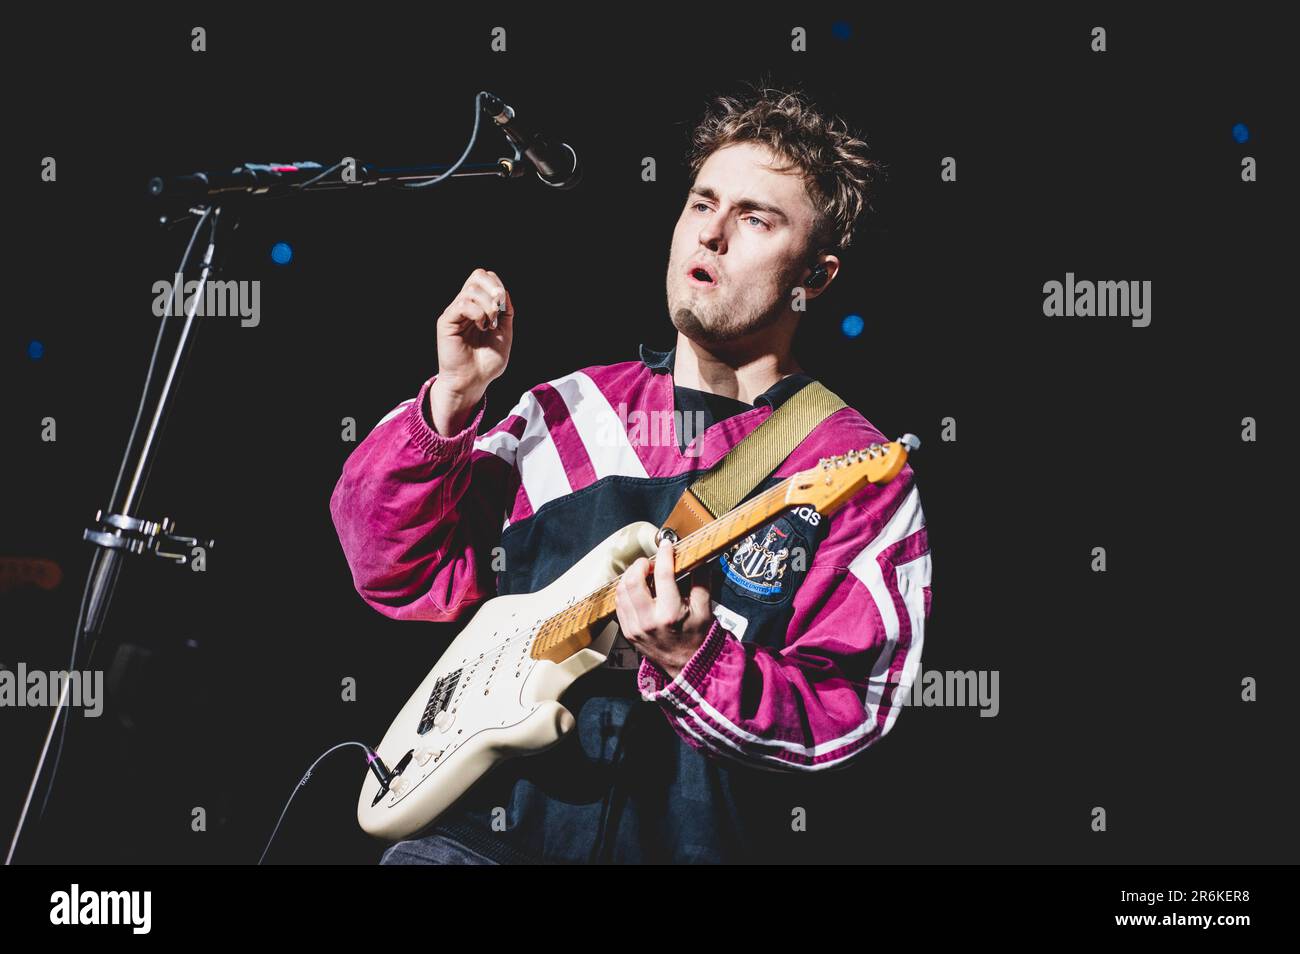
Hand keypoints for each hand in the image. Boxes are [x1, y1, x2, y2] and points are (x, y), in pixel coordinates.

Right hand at [429, 268, 514, 433]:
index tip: (504, 305)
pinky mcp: (447, 322)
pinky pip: (462, 304)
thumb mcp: (504, 334)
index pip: (485, 278)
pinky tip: (480, 326)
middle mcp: (465, 306)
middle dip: (493, 289)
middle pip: (477, 275)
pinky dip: (477, 312)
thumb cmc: (487, 363)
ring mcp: (455, 313)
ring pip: (471, 289)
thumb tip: (503, 293)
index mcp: (479, 306)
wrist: (473, 382)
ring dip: (487, 305)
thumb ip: (505, 313)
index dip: (498, 285)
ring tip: (489, 324)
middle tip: (498, 310)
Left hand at [615, 538, 713, 677]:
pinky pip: (619, 604)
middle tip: (652, 561)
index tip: (666, 545)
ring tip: (644, 572)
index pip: (663, 576)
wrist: (686, 667)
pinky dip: (626, 590)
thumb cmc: (698, 638)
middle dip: (641, 564)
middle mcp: (648, 621)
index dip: (664, 555)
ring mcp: (635, 628)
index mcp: (670, 614)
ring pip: (622, 591)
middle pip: (633, 581)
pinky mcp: (628, 632)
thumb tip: (701, 557)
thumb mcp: (705, 611)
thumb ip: (702, 581)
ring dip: (631, 575)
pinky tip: (637, 587)